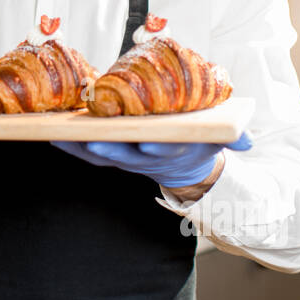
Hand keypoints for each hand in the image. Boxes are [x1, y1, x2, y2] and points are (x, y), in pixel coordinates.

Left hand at [51, 132, 252, 187]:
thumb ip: (234, 136)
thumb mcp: (220, 138)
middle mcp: (147, 155)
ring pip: (102, 155)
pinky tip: (52, 136)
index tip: (150, 144)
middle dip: (111, 149)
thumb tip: (247, 140)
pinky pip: (87, 152)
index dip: (158, 147)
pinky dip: (71, 145)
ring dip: (82, 147)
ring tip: (60, 136)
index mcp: (173, 148)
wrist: (184, 164)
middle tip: (96, 143)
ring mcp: (127, 158)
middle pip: (127, 154)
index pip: (166, 149)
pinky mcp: (112, 156)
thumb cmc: (198, 140)